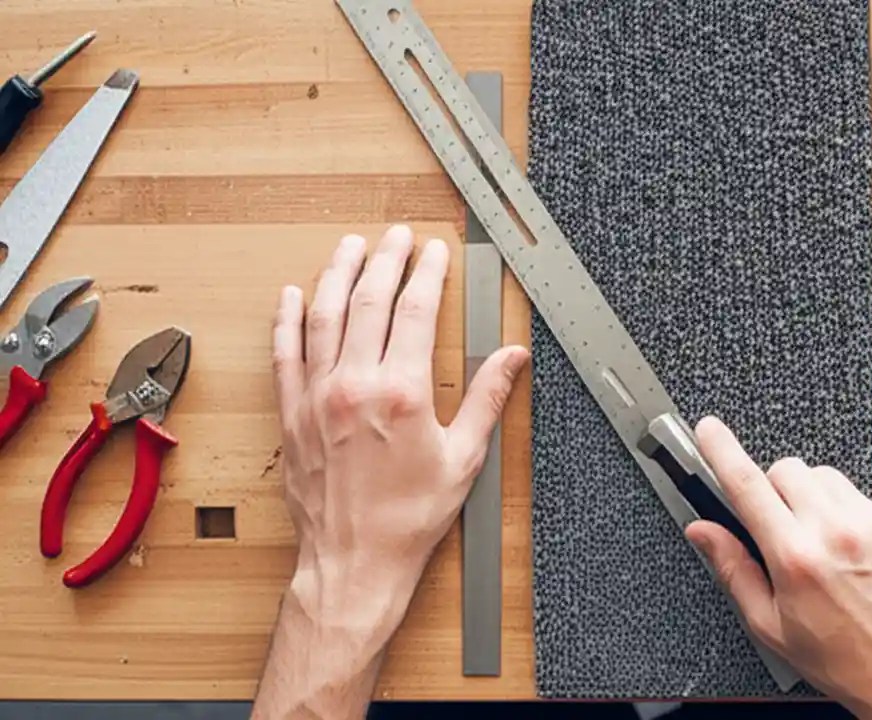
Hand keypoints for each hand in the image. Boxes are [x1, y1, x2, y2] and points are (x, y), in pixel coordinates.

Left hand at [253, 226, 527, 718]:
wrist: (354, 562)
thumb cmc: (410, 518)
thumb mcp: (463, 458)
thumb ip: (487, 399)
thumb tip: (513, 358)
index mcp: (403, 392)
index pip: (416, 311)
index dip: (427, 274)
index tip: (434, 252)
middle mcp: (355, 385)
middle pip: (368, 301)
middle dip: (385, 260)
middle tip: (396, 237)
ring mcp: (317, 397)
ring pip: (323, 316)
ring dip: (336, 274)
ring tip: (349, 247)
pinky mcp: (291, 415)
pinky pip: (284, 354)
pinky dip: (286, 320)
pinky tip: (291, 296)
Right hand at [687, 417, 871, 719]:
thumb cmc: (845, 664)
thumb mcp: (772, 627)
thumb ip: (733, 570)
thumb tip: (703, 532)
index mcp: (796, 559)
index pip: (748, 485)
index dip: (722, 450)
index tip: (709, 429)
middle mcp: (835, 533)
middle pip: (786, 468)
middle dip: (771, 487)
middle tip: (775, 524)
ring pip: (824, 476)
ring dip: (809, 495)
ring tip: (815, 539)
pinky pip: (859, 496)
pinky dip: (844, 512)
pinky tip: (849, 550)